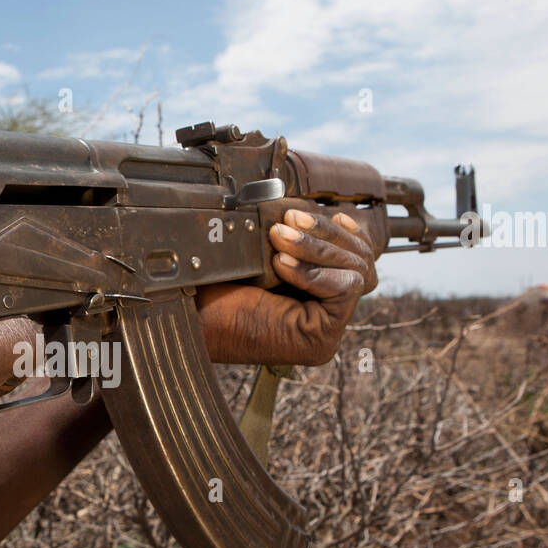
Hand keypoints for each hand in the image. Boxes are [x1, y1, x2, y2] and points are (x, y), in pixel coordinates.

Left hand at [196, 208, 377, 365]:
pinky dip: (314, 272)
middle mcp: (325, 314)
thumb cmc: (212, 290)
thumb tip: (303, 210)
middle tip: (286, 223)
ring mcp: (327, 329)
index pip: (353, 256)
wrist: (189, 321)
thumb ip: (288, 237)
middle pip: (358, 262)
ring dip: (317, 249)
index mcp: (314, 295)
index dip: (342, 232)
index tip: (317, 213)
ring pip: (355, 272)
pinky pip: (344, 290)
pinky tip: (281, 265)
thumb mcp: (256, 254)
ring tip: (279, 239)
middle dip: (325, 235)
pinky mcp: (324, 337)